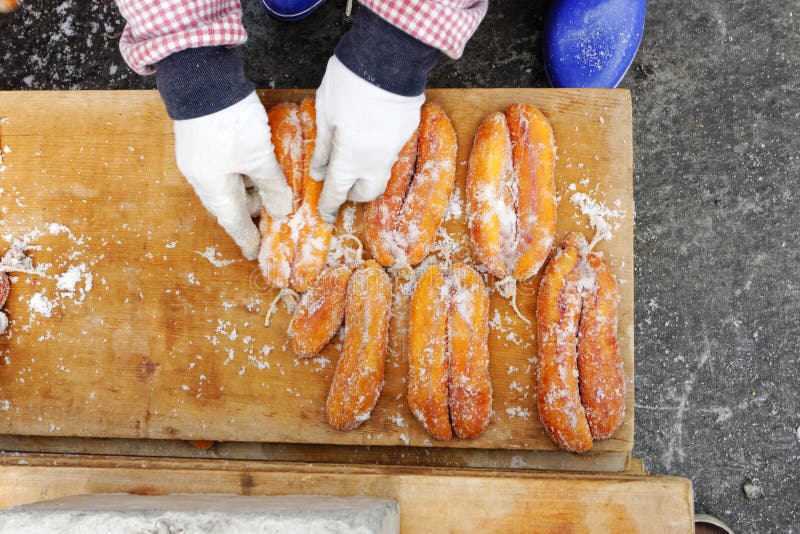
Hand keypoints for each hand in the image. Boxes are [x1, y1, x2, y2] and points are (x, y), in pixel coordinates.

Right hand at [173, 92, 292, 259]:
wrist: (201, 79)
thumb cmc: (229, 124)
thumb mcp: (258, 158)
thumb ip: (272, 186)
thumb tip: (282, 211)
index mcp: (212, 189)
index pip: (232, 223)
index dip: (246, 239)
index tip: (254, 253)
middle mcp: (203, 177)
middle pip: (231, 204)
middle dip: (253, 212)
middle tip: (276, 216)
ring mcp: (201, 158)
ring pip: (231, 183)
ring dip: (252, 189)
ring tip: (276, 190)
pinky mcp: (205, 140)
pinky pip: (228, 166)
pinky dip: (246, 171)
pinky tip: (263, 166)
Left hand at [311, 56, 424, 222]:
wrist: (389, 58)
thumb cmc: (349, 82)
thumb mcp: (325, 113)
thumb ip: (323, 147)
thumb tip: (318, 171)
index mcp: (351, 158)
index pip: (338, 191)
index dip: (329, 205)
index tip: (325, 214)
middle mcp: (376, 161)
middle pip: (368, 192)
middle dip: (353, 193)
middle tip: (340, 181)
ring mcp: (395, 148)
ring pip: (381, 173)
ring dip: (366, 173)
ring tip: (352, 155)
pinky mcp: (406, 133)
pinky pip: (390, 153)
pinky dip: (377, 153)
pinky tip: (368, 134)